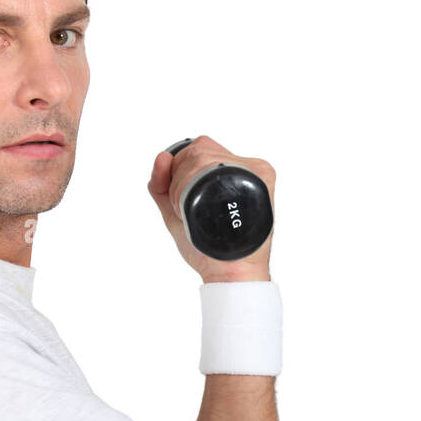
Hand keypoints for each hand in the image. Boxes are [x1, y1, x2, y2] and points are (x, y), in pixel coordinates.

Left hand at [147, 135, 275, 282]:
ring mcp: (251, 172)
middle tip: (188, 210)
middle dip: (181, 179)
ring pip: (202, 155)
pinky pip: (215, 163)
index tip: (182, 197)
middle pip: (198, 149)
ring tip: (196, 214)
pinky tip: (197, 209)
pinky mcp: (258, 175)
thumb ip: (162, 185)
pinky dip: (193, 185)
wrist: (230, 272)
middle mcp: (243, 169)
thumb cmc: (206, 248)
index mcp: (229, 173)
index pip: (199, 148)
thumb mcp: (175, 213)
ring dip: (184, 186)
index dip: (182, 168)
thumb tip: (162, 156)